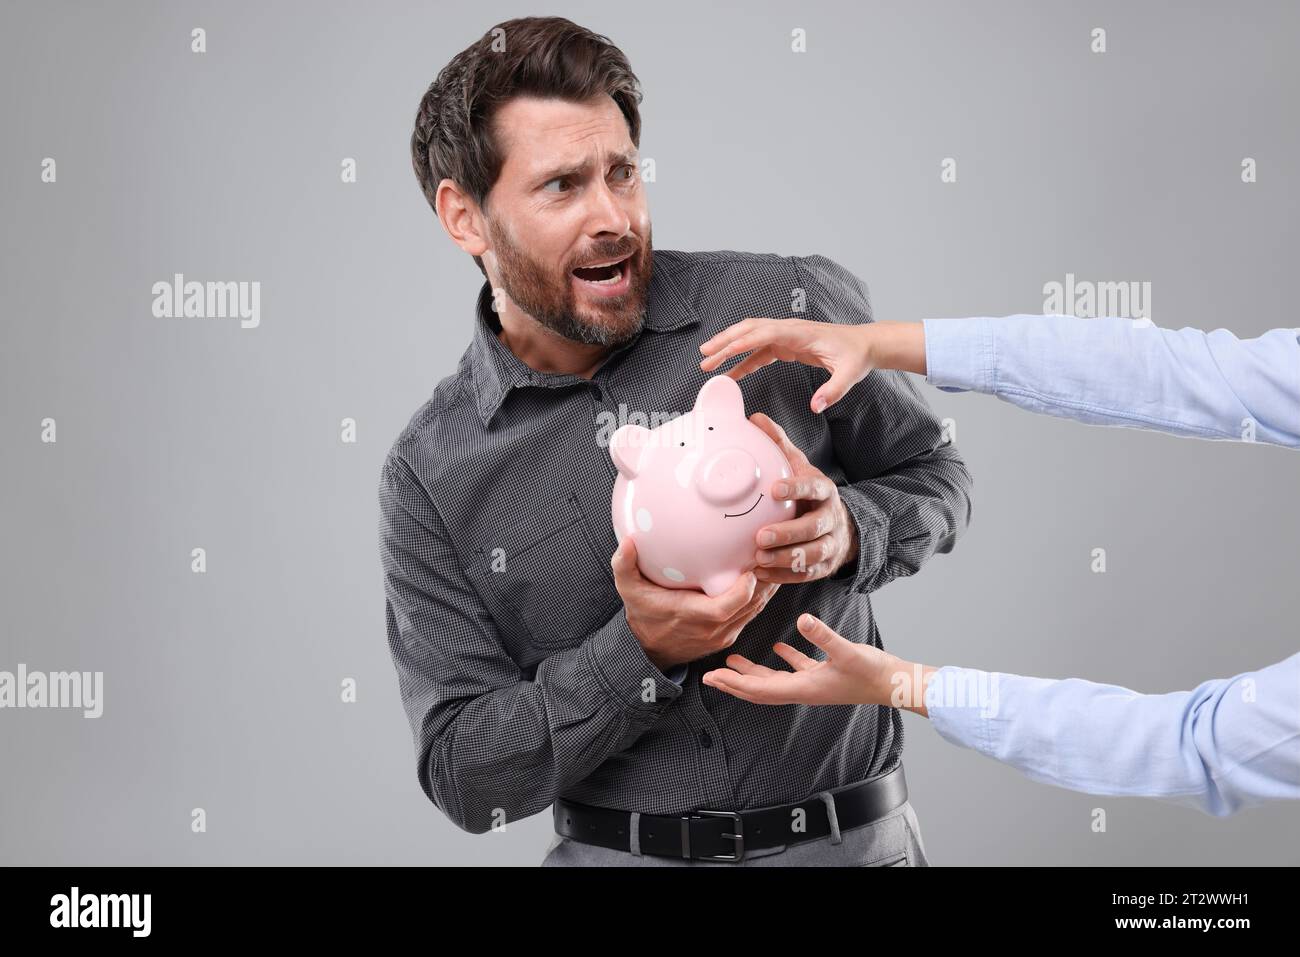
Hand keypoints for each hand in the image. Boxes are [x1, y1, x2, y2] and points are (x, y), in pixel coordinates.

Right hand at [611, 535, 779, 671]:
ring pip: (755, 611)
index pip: (722, 609)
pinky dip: (762, 596)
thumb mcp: (628, 589)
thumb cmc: (642, 613)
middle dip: (764, 583)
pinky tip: (768, 575)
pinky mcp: (729, 635)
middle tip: (774, 554)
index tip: (751, 570)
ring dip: (768, 588)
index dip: (741, 593)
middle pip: (749, 608)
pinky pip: (752, 615)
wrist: (650, 648)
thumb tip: (627, 541)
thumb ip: (624, 565)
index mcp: (689, 616)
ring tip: (777, 560)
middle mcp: (710, 629)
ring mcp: (723, 635)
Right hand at [698, 317, 926, 411]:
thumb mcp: (848, 375)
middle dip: (725, 342)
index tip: (723, 352)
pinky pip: (759, 349)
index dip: (742, 341)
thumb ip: (832, 391)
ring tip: (707, 359)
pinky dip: (743, 360)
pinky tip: (732, 374)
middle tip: (704, 356)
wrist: (865, 344)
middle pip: (749, 329)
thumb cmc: (856, 357)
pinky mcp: (786, 344)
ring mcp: (786, 335)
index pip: (765, 333)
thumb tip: (816, 406)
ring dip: (728, 346)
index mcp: (800, 333)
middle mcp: (789, 329)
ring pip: (750, 335)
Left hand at [700, 613, 934, 712]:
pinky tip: (777, 647)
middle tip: (709, 675)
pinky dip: (782, 659)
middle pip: (760, 689)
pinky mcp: (824, 674)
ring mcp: (814, 683)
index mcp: (803, 688)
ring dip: (752, 672)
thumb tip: (802, 620)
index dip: (734, 683)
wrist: (896, 684)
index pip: (759, 689)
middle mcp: (804, 690)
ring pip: (774, 680)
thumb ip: (823, 635)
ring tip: (732, 662)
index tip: (711, 677)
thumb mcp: (847, 651)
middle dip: (734, 683)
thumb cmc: (873, 672)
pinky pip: (796, 668)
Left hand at [747, 413, 858, 582]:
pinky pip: (806, 575)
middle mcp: (830, 517)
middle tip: (761, 536)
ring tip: (759, 560)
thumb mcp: (798, 466)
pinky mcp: (823, 567)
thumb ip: (778, 444)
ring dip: (785, 558)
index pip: (813, 487)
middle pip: (813, 528)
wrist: (839, 526)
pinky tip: (761, 575)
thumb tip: (755, 417)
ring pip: (812, 555)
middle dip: (789, 534)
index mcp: (823, 490)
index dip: (796, 488)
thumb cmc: (808, 493)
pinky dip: (784, 577)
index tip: (774, 490)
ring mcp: (830, 544)